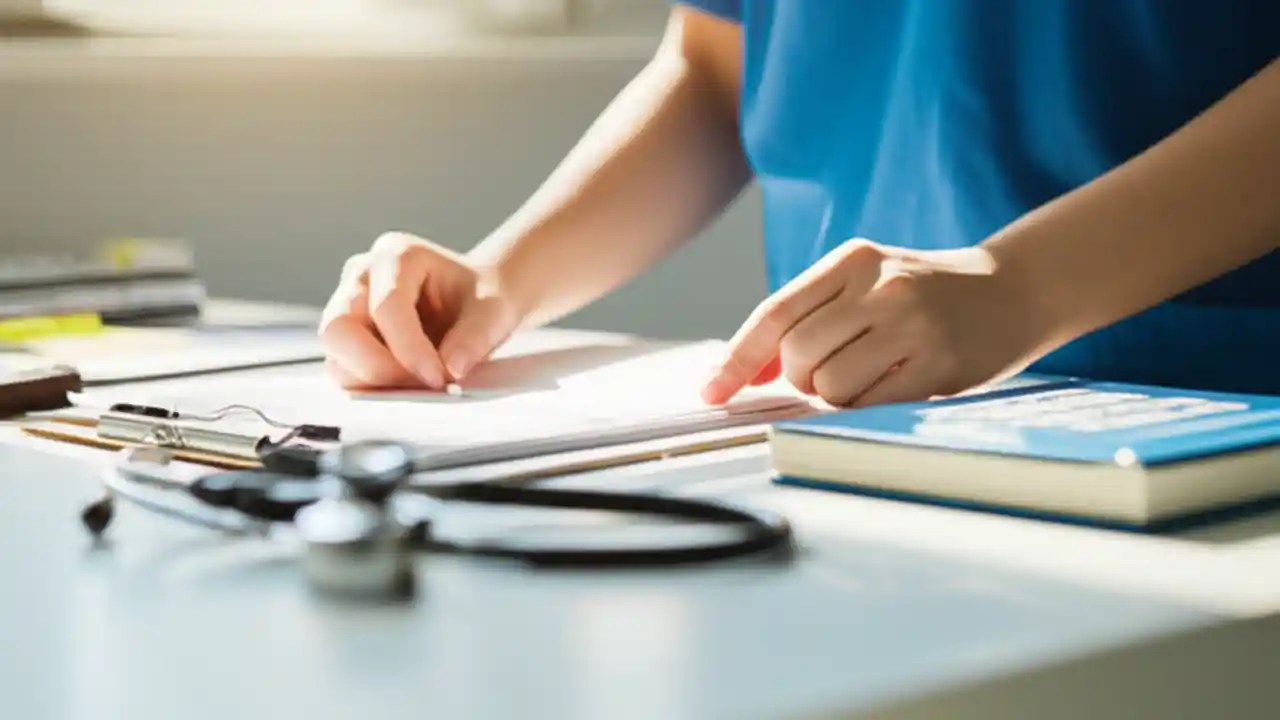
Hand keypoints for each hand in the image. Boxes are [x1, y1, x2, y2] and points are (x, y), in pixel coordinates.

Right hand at [319, 232, 522, 388]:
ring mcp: (347, 307)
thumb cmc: (480, 298)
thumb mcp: (493, 312)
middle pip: (339, 329)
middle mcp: (361, 276)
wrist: (474, 300)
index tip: (439, 378)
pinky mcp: (347, 339)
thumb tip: (450, 371)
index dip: (409, 348)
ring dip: (372, 381)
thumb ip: (475, 338)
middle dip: (377, 367)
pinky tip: (406, 386)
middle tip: (420, 387)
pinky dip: (370, 387)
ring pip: (335, 355)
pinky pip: (343, 370)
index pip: (387, 305)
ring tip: (418, 387)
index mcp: (397, 255)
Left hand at [702, 239, 1047, 406]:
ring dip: (835, 396)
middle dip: (801, 378)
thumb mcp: (867, 284)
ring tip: (872, 375)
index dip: (736, 359)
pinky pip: (870, 404)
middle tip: (836, 370)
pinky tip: (893, 384)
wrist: (1017, 288)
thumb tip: (745, 374)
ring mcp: (911, 325)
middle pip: (796, 356)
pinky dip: (866, 407)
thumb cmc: (926, 293)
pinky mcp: (938, 364)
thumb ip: (808, 318)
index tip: (709, 393)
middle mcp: (880, 286)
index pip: (774, 314)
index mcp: (852, 259)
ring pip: (829, 385)